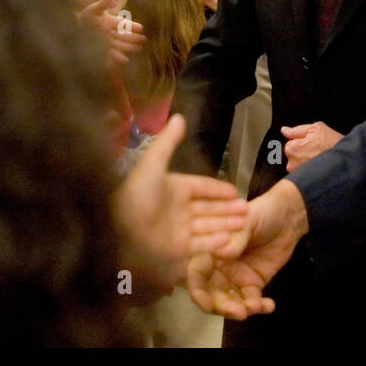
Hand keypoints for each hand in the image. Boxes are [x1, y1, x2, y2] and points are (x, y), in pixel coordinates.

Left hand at [78, 0, 145, 66]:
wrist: (78, 27)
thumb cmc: (88, 16)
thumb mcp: (94, 9)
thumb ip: (103, 4)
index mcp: (112, 22)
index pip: (124, 24)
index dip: (132, 26)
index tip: (141, 27)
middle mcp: (112, 32)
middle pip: (124, 35)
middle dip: (134, 38)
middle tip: (144, 40)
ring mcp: (108, 41)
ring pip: (120, 44)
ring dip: (129, 47)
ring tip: (139, 49)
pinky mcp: (103, 49)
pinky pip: (112, 54)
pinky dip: (117, 57)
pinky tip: (124, 60)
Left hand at [112, 115, 248, 296]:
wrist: (118, 228)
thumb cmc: (136, 193)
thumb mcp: (153, 162)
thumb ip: (168, 142)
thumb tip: (179, 116)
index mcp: (174, 188)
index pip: (201, 187)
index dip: (217, 189)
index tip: (235, 191)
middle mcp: (178, 209)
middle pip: (208, 208)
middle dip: (227, 208)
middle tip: (246, 209)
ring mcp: (178, 229)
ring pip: (208, 225)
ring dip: (226, 224)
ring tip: (244, 222)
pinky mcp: (177, 249)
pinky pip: (201, 244)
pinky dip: (215, 241)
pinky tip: (230, 238)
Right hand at [187, 180, 307, 319]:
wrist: (288, 218)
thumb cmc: (262, 212)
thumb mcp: (247, 219)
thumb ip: (235, 236)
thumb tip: (221, 252)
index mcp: (211, 249)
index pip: (197, 273)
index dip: (198, 291)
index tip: (206, 304)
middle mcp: (218, 267)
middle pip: (212, 294)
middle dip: (221, 307)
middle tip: (237, 312)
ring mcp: (235, 277)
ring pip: (230, 301)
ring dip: (240, 310)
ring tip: (254, 308)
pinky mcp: (252, 283)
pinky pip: (251, 301)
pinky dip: (259, 307)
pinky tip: (269, 305)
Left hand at [280, 121, 342, 171]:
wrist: (346, 160)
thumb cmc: (332, 143)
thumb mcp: (315, 129)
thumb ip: (297, 130)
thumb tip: (285, 130)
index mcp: (291, 149)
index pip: (290, 144)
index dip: (302, 142)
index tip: (312, 143)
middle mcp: (292, 164)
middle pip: (293, 155)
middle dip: (303, 152)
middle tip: (317, 150)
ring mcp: (299, 174)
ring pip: (299, 164)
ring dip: (307, 161)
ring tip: (319, 158)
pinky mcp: (306, 181)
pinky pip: (305, 173)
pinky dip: (311, 170)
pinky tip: (320, 167)